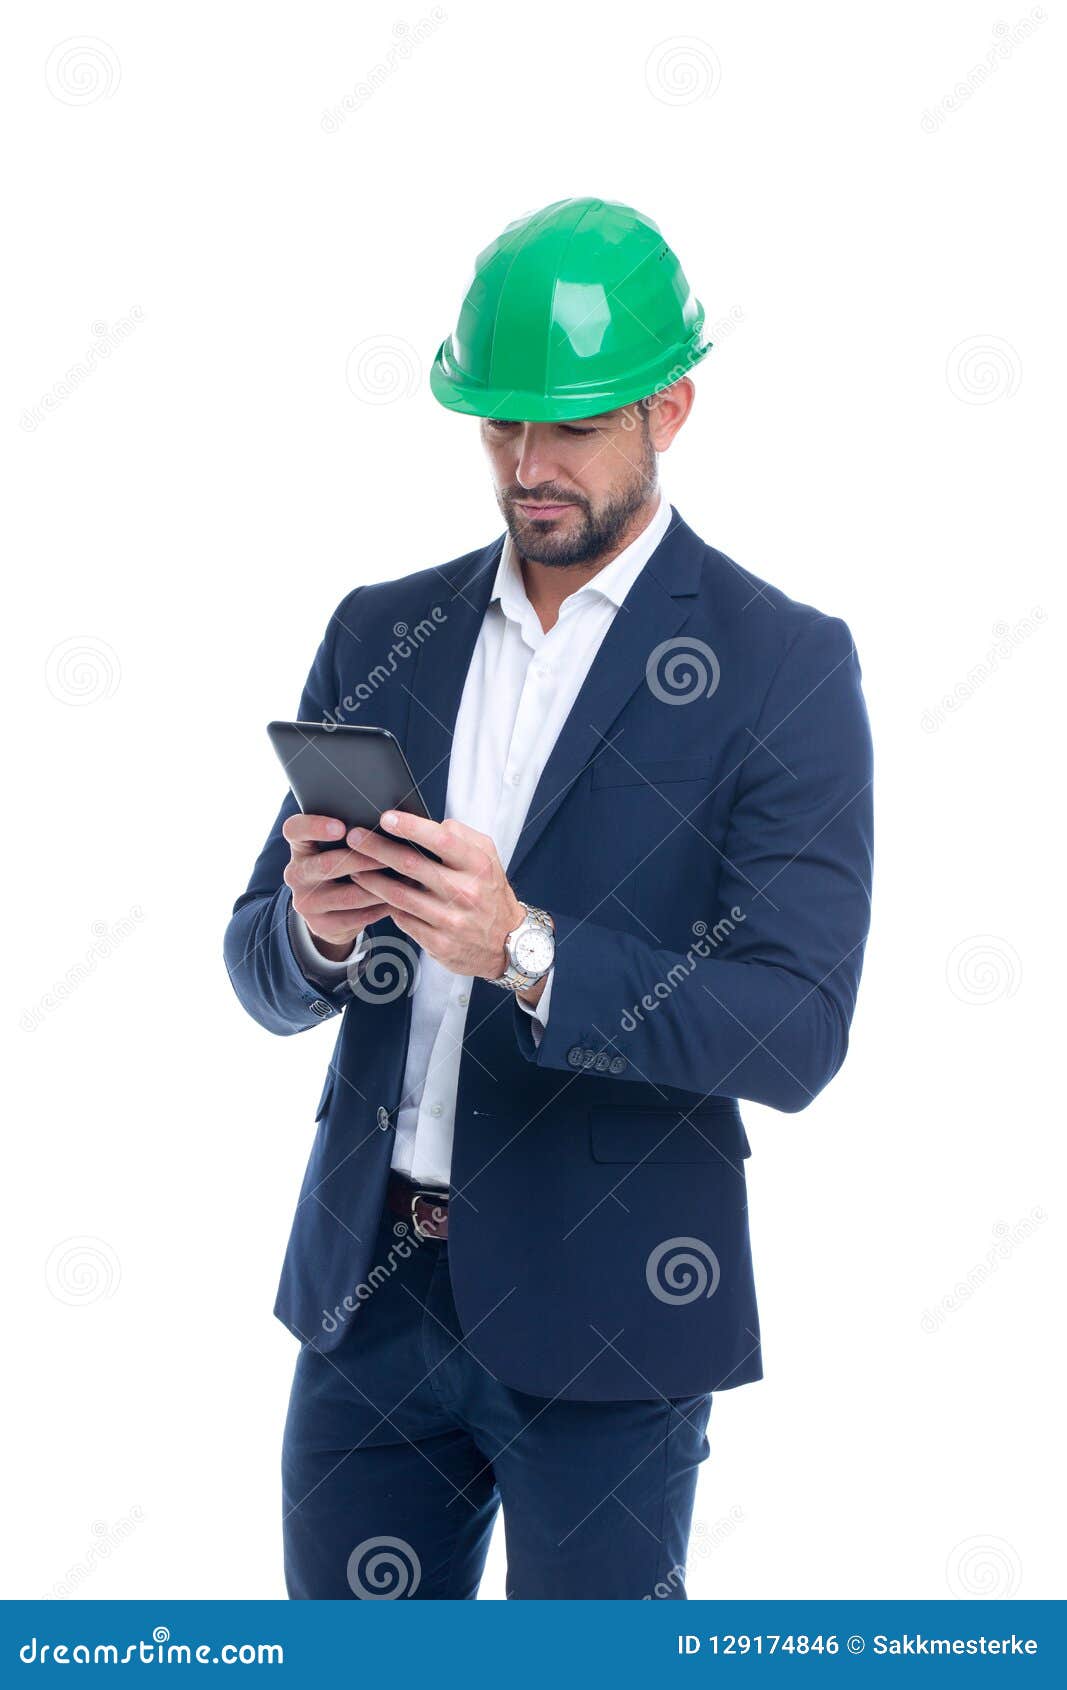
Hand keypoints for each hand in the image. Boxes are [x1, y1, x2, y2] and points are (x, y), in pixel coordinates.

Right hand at [281, 813, 392, 959]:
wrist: (330, 913)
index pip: (294, 830)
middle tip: (391, 854)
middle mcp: (296, 874)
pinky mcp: (320, 925)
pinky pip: (356, 917)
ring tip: (405, 878)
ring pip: (348, 895)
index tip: (341, 827)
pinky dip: (380, 908)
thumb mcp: (338, 848)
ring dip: (379, 886)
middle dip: (362, 859)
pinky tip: (398, 899)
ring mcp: (306, 902)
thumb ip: (354, 834)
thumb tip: (391, 819)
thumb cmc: (342, 868)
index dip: (314, 827)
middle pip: (327, 864)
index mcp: (300, 847)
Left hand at [346, 811, 524, 979]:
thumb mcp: (489, 860)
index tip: (386, 818)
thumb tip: (433, 824)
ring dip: (371, 879)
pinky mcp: (439, 944)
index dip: (410, 827)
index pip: (441, 840)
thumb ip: (464, 837)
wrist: (508, 945)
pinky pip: (402, 919)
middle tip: (354, 838)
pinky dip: (385, 905)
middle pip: (411, 865)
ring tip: (353, 867)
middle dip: (377, 848)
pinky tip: (373, 895)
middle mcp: (466, 893)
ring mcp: (451, 920)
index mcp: (478, 866)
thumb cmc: (491, 895)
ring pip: (399, 895)